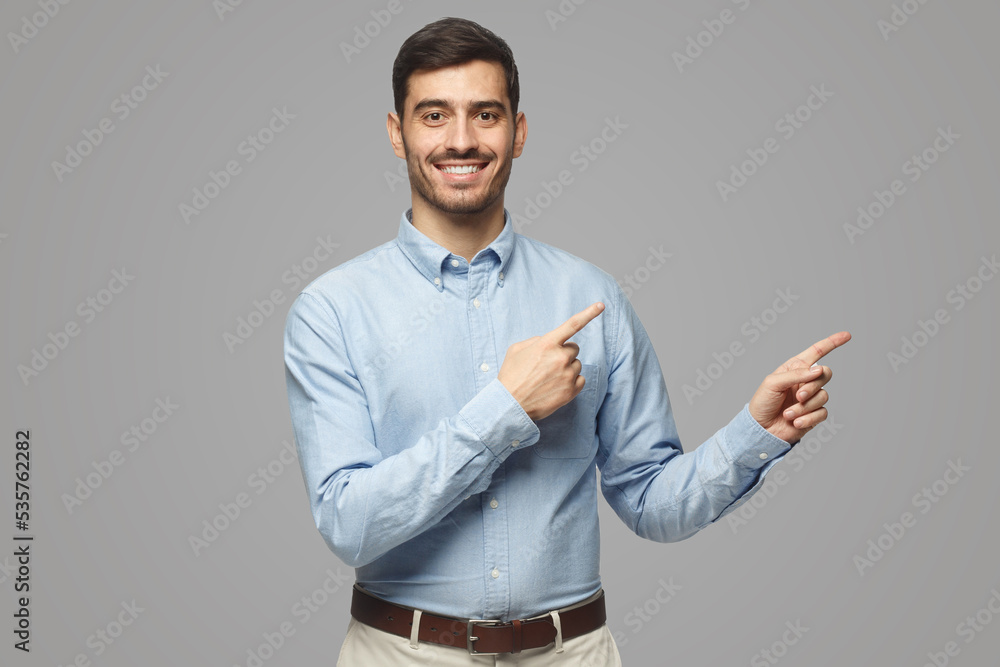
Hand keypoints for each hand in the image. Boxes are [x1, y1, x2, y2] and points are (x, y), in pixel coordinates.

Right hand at [498, 302, 604, 420]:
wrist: (509, 405)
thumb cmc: (511, 376)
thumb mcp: (516, 350)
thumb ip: (536, 340)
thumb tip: (550, 341)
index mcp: (547, 344)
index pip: (573, 324)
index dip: (589, 313)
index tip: (601, 305)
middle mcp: (560, 358)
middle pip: (574, 348)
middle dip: (564, 353)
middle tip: (548, 364)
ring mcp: (567, 375)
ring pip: (577, 365)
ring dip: (566, 368)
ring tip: (548, 378)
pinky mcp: (571, 392)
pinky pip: (581, 380)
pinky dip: (571, 382)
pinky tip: (556, 386)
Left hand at [748, 331, 851, 443]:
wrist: (761, 429)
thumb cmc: (763, 402)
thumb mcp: (773, 383)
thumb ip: (796, 374)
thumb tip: (818, 370)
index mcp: (795, 368)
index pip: (817, 352)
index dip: (832, 343)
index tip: (847, 335)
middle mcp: (806, 381)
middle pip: (825, 374)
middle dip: (812, 386)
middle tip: (798, 396)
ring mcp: (811, 398)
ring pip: (823, 396)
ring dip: (804, 406)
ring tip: (788, 413)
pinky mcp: (814, 414)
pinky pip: (822, 413)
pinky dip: (807, 418)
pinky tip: (794, 422)